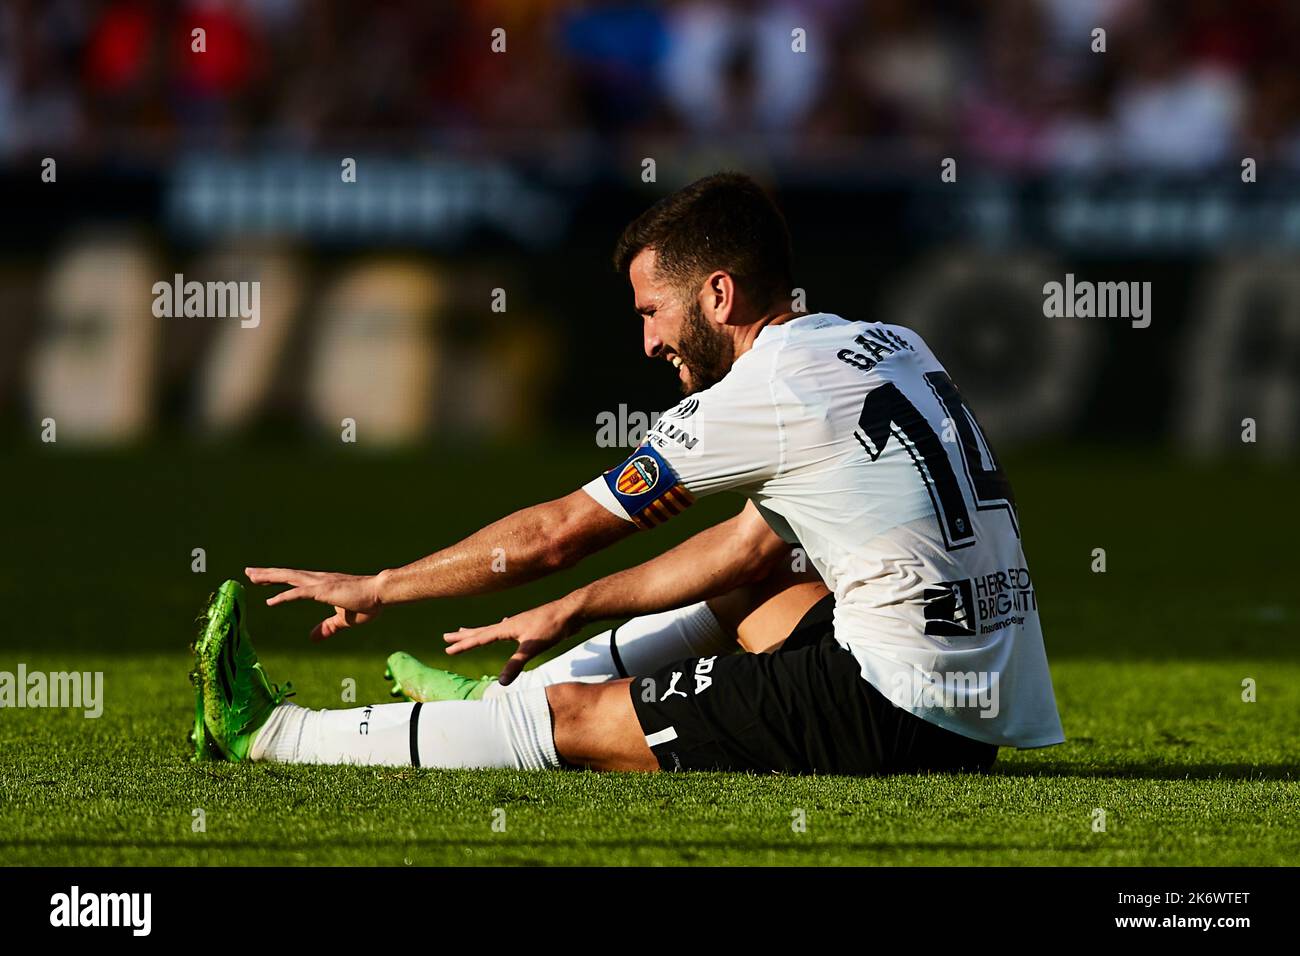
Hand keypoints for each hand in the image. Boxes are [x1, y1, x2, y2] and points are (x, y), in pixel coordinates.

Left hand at [245, 567, 384, 641]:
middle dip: (267, 574)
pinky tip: (270, 600)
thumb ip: (327, 628)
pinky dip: (284, 597)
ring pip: (289, 578)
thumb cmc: (366, 604)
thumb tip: (312, 638)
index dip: (278, 580)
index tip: (263, 580)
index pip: (295, 581)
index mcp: (323, 585)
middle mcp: (318, 580)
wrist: (380, 593)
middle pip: (287, 575)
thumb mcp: (343, 620)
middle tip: (249, 571)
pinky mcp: (324, 591)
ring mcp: (320, 584)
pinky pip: (299, 594)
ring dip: (269, 577)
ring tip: (251, 575)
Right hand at [443, 595, 580, 685]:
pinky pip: (507, 627)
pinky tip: (503, 624)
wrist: (571, 612)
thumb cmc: (552, 626)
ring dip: (477, 631)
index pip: (480, 638)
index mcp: (506, 628)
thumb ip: (515, 664)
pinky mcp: (528, 625)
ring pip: (492, 628)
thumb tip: (500, 683)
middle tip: (446, 637)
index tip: (447, 650)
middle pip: (481, 630)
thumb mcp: (532, 647)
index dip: (463, 646)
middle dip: (463, 635)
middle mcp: (509, 624)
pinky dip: (499, 628)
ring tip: (465, 630)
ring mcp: (518, 623)